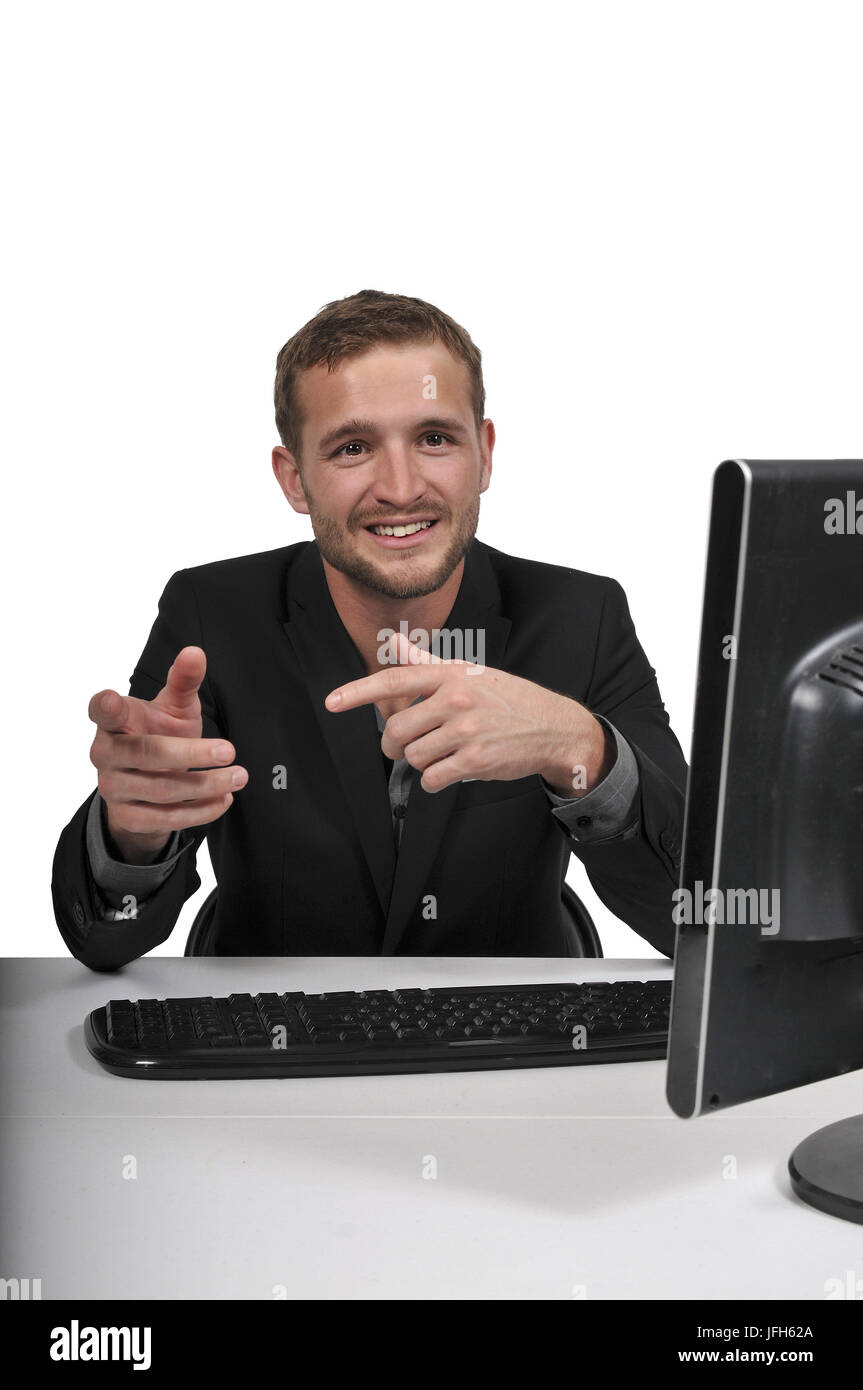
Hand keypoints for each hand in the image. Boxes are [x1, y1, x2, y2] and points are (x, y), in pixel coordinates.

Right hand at [88, 646, 246, 862]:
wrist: (146, 784)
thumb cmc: (159, 734)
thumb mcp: (173, 708)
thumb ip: (183, 681)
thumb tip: (195, 653)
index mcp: (113, 722)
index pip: (102, 711)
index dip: (106, 707)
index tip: (113, 700)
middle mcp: (106, 754)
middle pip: (149, 754)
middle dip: (193, 754)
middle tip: (230, 751)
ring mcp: (113, 788)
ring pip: (163, 790)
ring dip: (207, 784)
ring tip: (239, 776)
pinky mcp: (128, 818)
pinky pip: (167, 819)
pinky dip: (201, 810)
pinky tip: (224, 798)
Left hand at [324, 633, 611, 794]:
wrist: (554, 728)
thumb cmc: (509, 700)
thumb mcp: (471, 673)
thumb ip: (428, 663)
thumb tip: (394, 642)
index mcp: (452, 675)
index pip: (395, 680)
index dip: (358, 692)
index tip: (332, 702)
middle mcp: (456, 699)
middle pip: (397, 729)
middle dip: (393, 744)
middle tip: (403, 747)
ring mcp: (466, 730)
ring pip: (413, 756)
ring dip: (421, 762)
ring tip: (443, 754)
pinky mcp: (475, 760)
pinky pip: (432, 778)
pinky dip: (435, 780)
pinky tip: (451, 771)